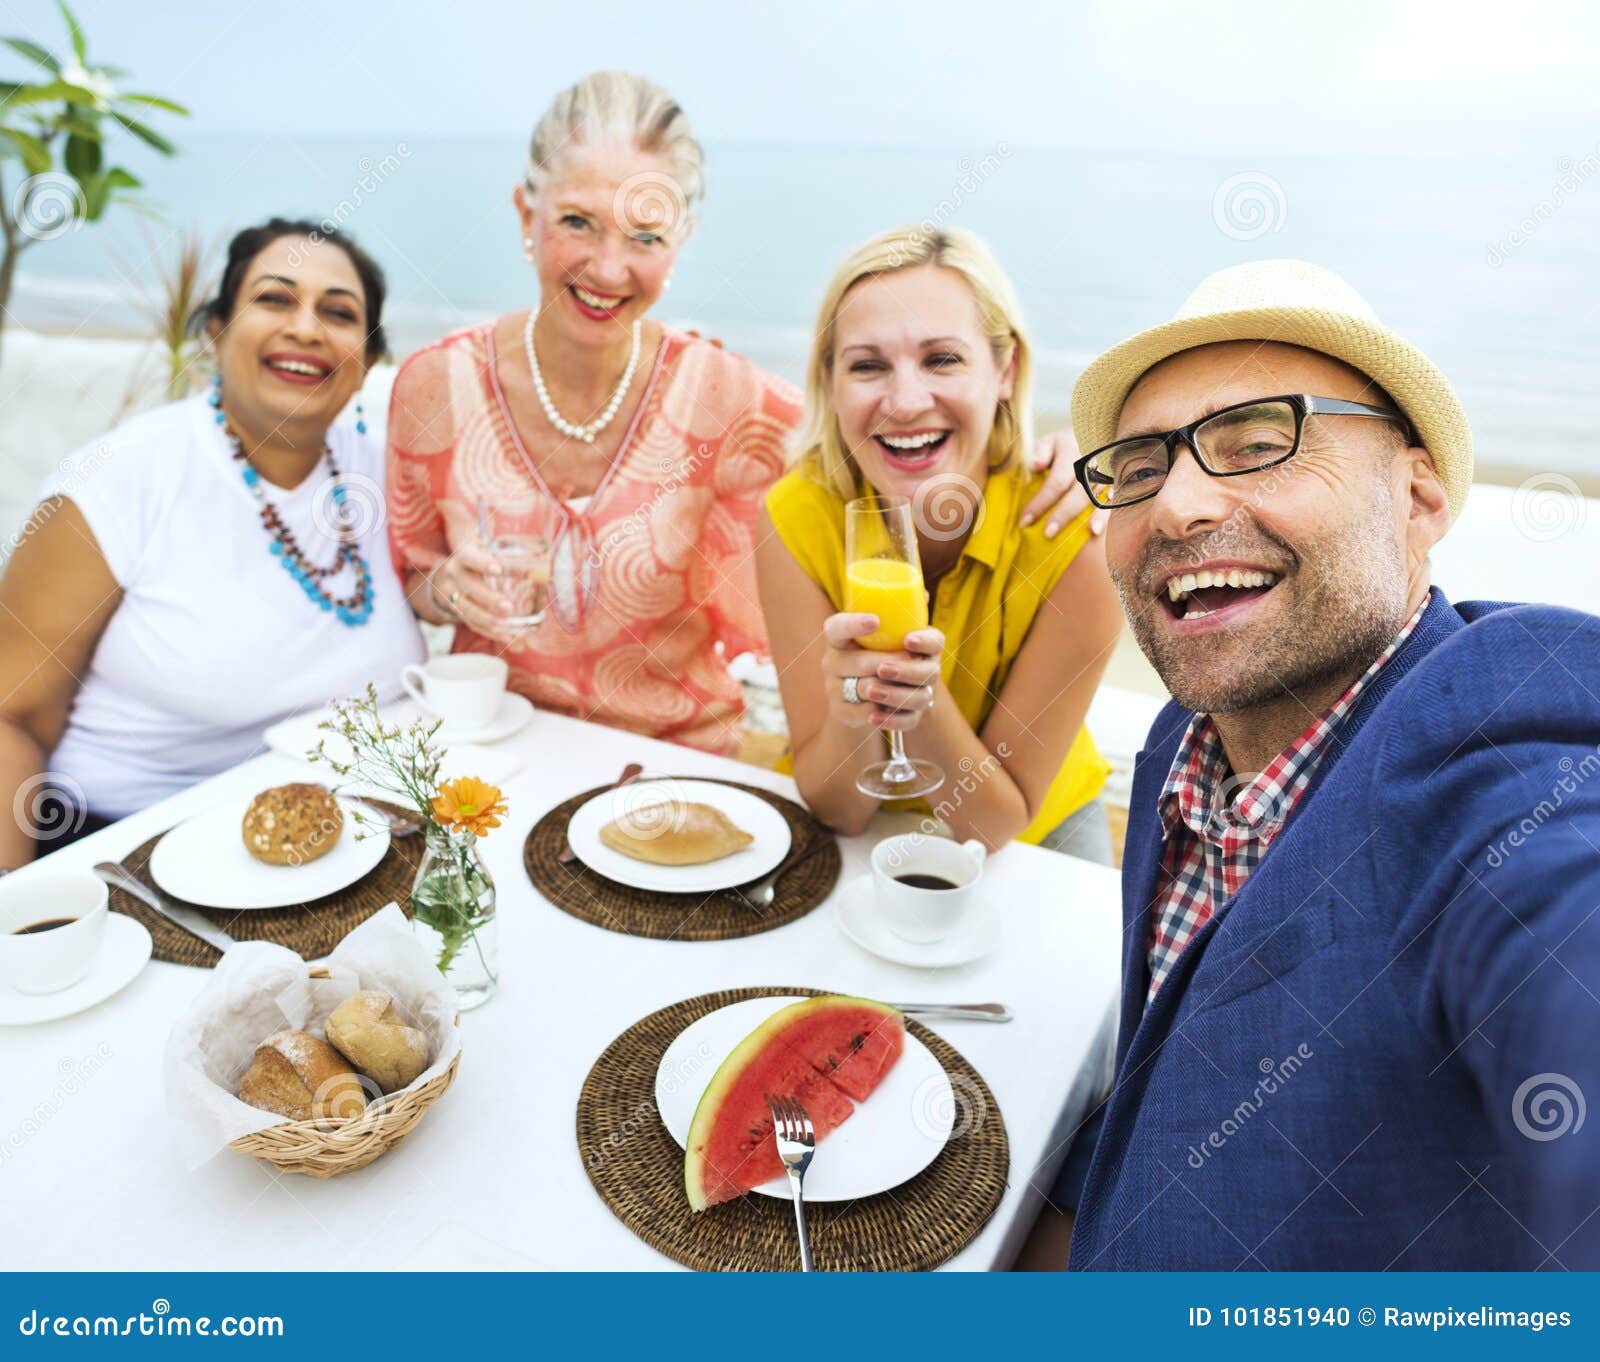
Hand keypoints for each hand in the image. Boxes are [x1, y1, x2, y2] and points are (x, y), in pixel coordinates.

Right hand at [429, 545, 529, 644]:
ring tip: (509, 627)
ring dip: (490, 620)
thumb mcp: (486, 552)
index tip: (499, 570)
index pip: (470, 557)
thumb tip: (544, 570)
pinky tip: (508, 638)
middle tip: (509, 607)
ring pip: (468, 610)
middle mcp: (454, 575)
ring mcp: (451, 596)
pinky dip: (490, 632)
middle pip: (469, 587)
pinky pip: (473, 624)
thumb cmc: (478, 560)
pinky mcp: (457, 612)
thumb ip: (511, 558)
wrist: (449, 574)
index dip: (482, 563)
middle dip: (489, 599)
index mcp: (463, 557)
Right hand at [821, 614, 941, 732]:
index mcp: (838, 635)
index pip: (838, 626)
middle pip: (863, 662)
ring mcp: (833, 688)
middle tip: (918, 664)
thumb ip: (904, 617)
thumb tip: (924, 592)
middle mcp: (832, 660)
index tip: (875, 621)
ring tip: (920, 688)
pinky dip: (891, 715)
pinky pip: (867, 716)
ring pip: (870, 691)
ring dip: (900, 691)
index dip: (855, 623)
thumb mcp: (890, 634)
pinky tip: (905, 710)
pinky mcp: (841, 712)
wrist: (867, 696)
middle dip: (896, 664)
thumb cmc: (883, 655)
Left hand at [1021, 428, 1108, 538]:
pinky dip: (1104, 517)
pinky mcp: (1114, 484)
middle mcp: (1091, 463)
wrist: (1092, 439)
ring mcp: (1105, 474)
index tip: (1025, 521)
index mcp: (1072, 451)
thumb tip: (1034, 464)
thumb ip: (1039, 452)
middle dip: (1063, 514)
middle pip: (1079, 492)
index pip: (1057, 481)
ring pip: (1098, 498)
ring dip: (1091, 518)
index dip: (1041, 502)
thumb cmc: (1062, 447)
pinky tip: (1096, 532)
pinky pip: (1111, 502)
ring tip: (1083, 537)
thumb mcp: (1048, 443)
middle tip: (1048, 534)